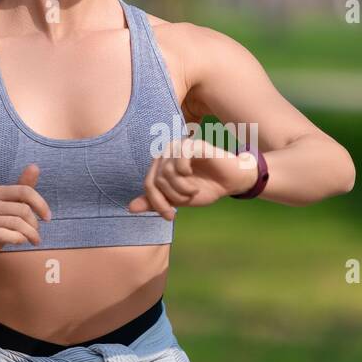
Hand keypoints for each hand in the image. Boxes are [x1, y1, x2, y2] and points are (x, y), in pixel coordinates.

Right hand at [0, 163, 51, 266]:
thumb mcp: (11, 206)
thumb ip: (23, 188)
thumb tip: (35, 166)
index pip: (25, 191)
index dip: (41, 204)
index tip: (48, 217)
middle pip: (23, 209)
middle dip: (35, 224)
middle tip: (36, 234)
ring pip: (17, 224)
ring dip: (30, 234)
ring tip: (33, 240)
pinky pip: (5, 234)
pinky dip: (18, 239)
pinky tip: (21, 242)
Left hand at [128, 139, 257, 219]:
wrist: (231, 182)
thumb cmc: (205, 188)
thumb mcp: (177, 199)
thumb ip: (156, 201)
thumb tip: (130, 208)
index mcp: (161, 164)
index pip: (148, 185)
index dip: (157, 204)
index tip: (170, 216)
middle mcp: (167, 152)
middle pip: (157, 180)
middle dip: (173, 197)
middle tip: (189, 199)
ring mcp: (180, 146)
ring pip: (167, 173)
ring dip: (181, 189)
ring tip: (194, 191)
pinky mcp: (194, 144)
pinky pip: (179, 160)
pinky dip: (185, 175)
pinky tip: (193, 178)